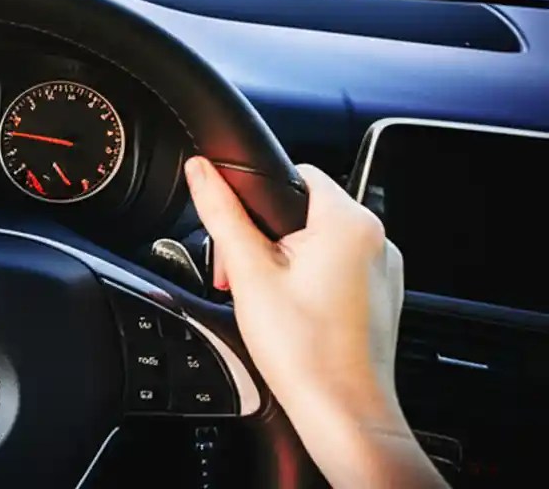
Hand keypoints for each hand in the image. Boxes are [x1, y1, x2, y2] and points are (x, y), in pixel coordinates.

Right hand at [184, 157, 443, 487]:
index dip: (255, 200)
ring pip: (318, 243)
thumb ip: (221, 214)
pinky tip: (292, 313)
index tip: (237, 236)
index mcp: (348, 221)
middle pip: (302, 213)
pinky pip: (336, 269)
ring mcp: (382, 269)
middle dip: (263, 239)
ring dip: (283, 262)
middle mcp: (375, 239)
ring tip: (267, 300)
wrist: (341, 411)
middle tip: (243, 277)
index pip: (295, 174)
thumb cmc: (304, 351)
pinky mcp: (379, 295)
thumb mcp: (248, 273)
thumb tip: (201, 171)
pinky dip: (308, 282)